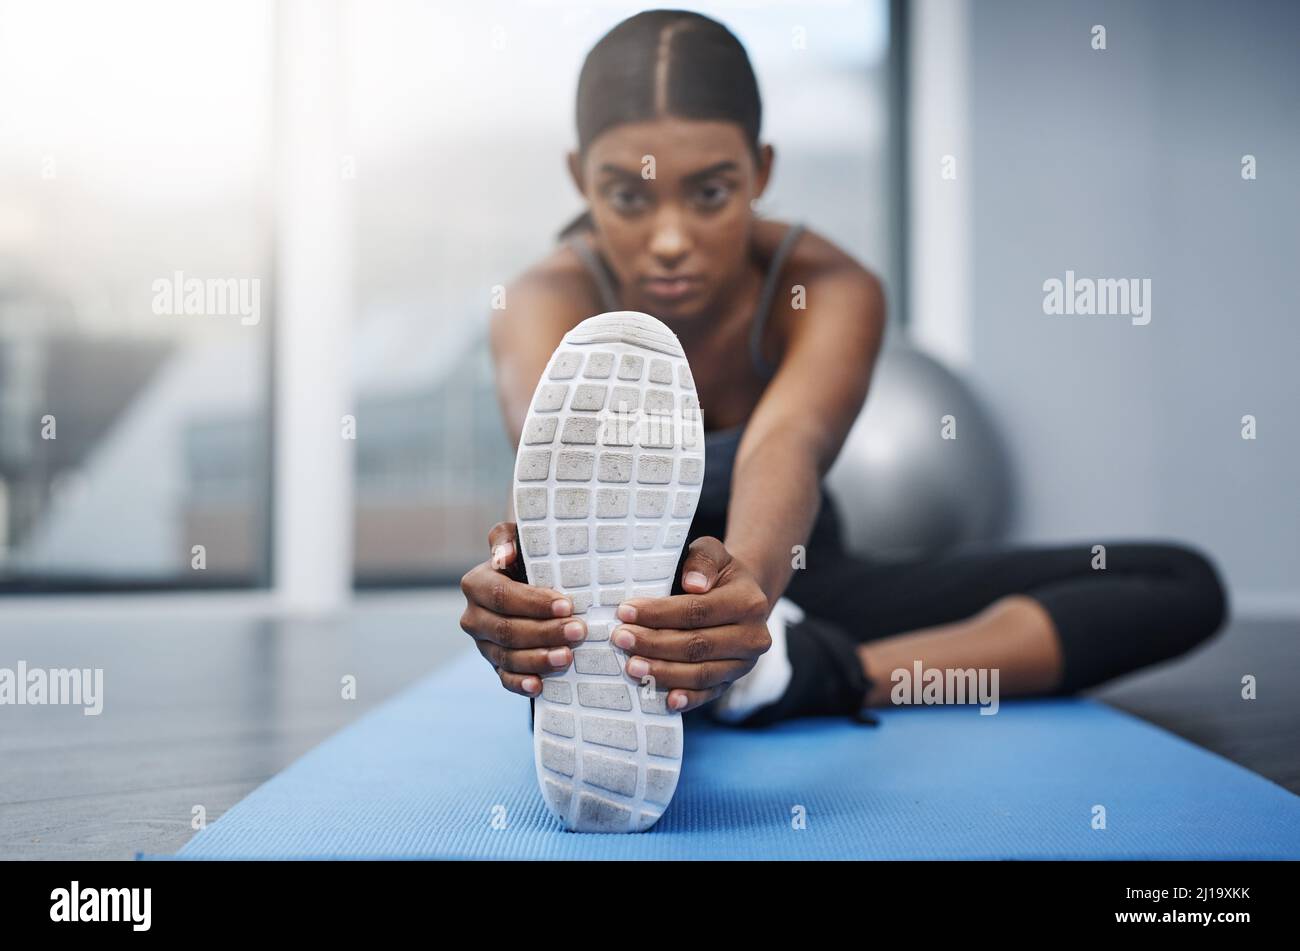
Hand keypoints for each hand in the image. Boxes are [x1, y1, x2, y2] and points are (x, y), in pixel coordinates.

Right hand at [459, 521, 587, 696]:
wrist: (531, 582)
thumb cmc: (530, 557)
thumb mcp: (520, 539)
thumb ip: (506, 539)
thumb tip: (503, 556)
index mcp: (476, 584)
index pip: (503, 596)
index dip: (534, 602)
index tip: (567, 605)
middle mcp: (473, 616)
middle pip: (507, 629)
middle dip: (545, 632)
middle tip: (579, 631)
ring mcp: (483, 644)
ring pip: (506, 657)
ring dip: (538, 659)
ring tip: (567, 657)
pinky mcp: (494, 665)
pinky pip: (504, 678)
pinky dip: (520, 684)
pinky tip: (539, 686)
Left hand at [611, 536, 772, 712]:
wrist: (741, 598)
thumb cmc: (716, 574)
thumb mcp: (712, 553)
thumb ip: (702, 560)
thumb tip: (693, 584)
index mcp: (749, 603)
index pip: (698, 610)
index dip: (659, 613)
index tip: (625, 612)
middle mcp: (753, 637)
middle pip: (697, 644)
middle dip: (654, 644)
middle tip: (620, 639)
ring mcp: (744, 664)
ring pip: (701, 673)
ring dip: (663, 672)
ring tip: (631, 666)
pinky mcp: (732, 681)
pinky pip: (709, 693)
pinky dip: (688, 699)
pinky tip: (666, 700)